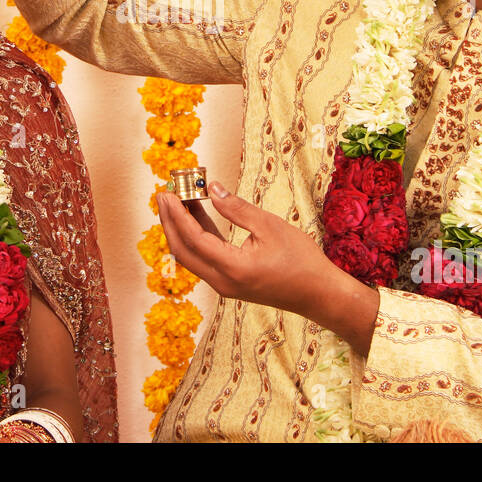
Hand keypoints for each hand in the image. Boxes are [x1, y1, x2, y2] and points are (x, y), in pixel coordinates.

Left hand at [156, 182, 377, 352]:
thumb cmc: (300, 259)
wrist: (318, 294)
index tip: (168, 193)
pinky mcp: (229, 283)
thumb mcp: (270, 226)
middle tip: (163, 195)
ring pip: (191, 257)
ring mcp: (224, 286)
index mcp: (232, 268)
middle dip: (169, 223)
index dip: (177, 215)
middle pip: (182, 251)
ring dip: (180, 230)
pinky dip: (195, 238)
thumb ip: (237, 208)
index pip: (193, 239)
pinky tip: (197, 215)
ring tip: (176, 201)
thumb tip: (211, 188)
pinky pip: (204, 260)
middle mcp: (222, 282)